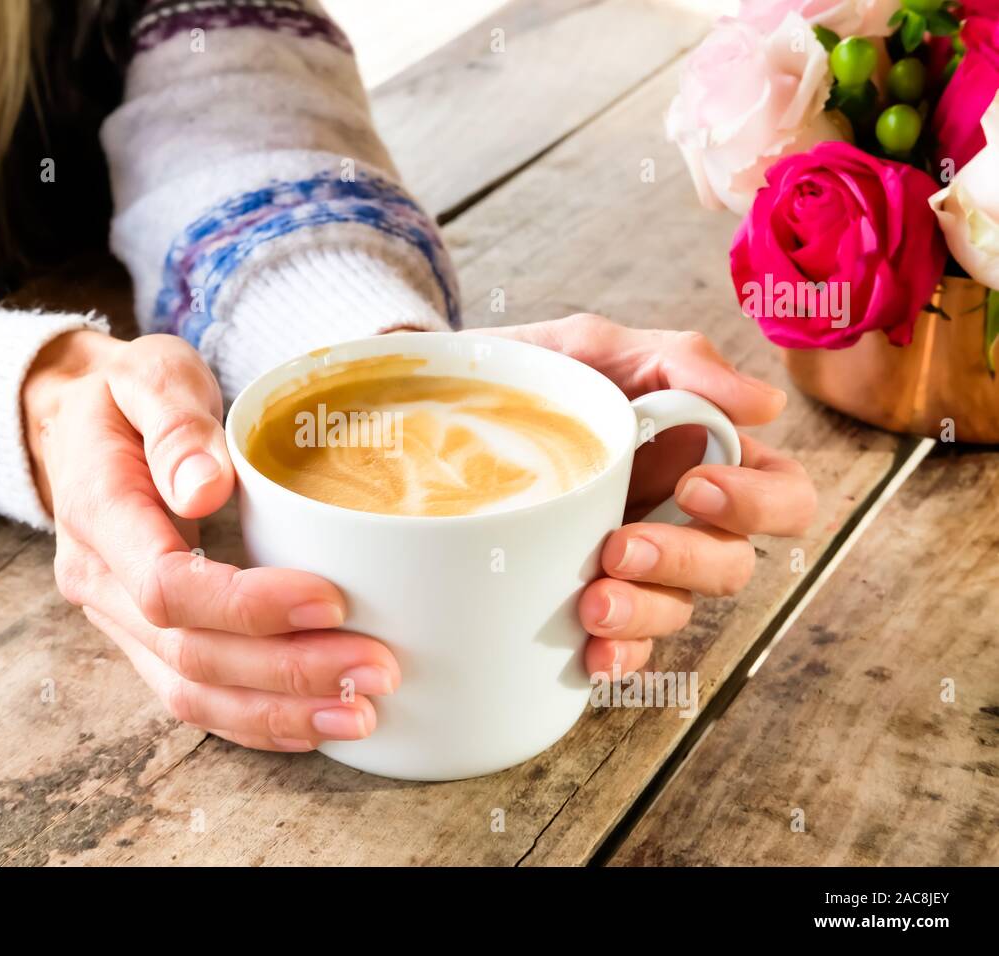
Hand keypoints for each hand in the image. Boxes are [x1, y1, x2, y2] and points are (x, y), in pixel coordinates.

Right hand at [23, 331, 397, 750]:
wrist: (81, 424)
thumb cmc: (127, 394)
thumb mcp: (148, 375)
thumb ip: (175, 424)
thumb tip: (204, 488)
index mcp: (97, 513)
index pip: (167, 586)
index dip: (249, 605)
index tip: (331, 600)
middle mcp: (99, 582)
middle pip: (190, 654)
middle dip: (287, 670)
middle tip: (378, 668)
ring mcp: (118, 620)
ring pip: (191, 694)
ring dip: (278, 714)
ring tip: (362, 715)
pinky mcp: (146, 639)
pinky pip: (195, 699)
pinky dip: (257, 722)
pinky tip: (318, 724)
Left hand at [471, 315, 815, 675]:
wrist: (437, 416)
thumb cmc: (536, 374)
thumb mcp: (597, 349)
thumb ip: (679, 363)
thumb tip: (768, 404)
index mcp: (704, 456)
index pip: (781, 493)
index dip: (758, 502)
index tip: (693, 488)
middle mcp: (681, 518)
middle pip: (733, 562)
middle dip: (685, 561)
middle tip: (621, 547)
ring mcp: (637, 565)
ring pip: (680, 609)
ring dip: (645, 612)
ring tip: (591, 604)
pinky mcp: (590, 600)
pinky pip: (627, 647)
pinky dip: (619, 657)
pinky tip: (592, 657)